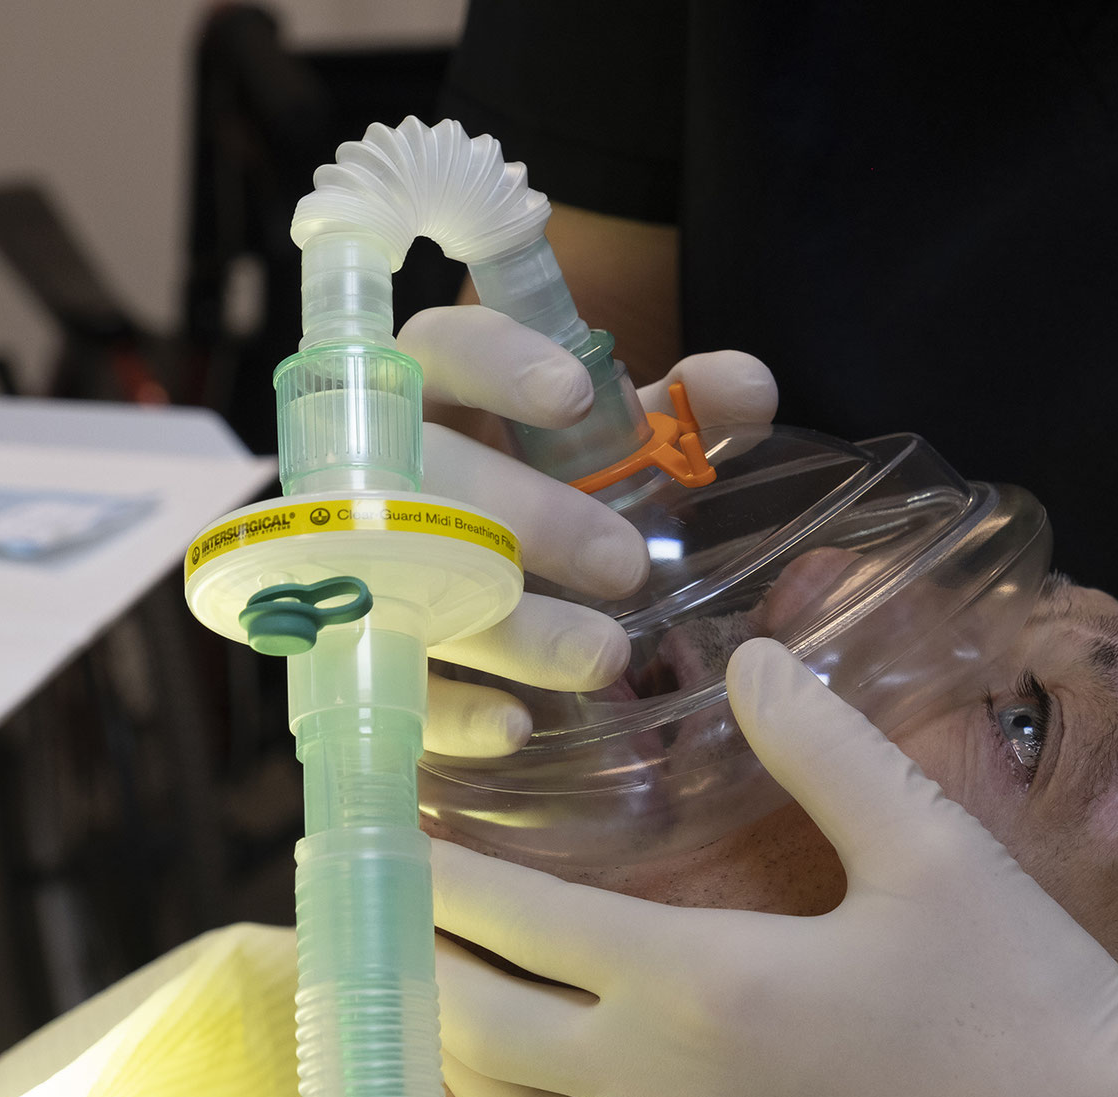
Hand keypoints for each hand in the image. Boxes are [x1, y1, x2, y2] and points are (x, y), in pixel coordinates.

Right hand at [397, 305, 776, 754]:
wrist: (456, 561)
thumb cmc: (536, 476)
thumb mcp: (603, 438)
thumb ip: (676, 412)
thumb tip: (753, 388)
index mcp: (438, 389)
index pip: (447, 349)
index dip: (501, 367)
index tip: (574, 396)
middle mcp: (387, 466)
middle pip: (432, 477)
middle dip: (526, 517)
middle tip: (625, 563)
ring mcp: (363, 561)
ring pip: (416, 589)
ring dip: (514, 627)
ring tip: (605, 657)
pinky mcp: (368, 651)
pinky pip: (394, 685)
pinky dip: (454, 712)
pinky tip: (517, 726)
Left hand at [433, 637, 1117, 1096]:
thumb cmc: (1023, 997)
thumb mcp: (934, 846)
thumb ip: (826, 747)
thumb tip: (752, 656)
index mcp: (702, 981)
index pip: (515, 921)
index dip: (435, 877)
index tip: (381, 838)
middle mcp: (661, 1090)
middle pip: (476, 1026)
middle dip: (415, 962)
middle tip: (385, 911)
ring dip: (457, 1051)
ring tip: (442, 991)